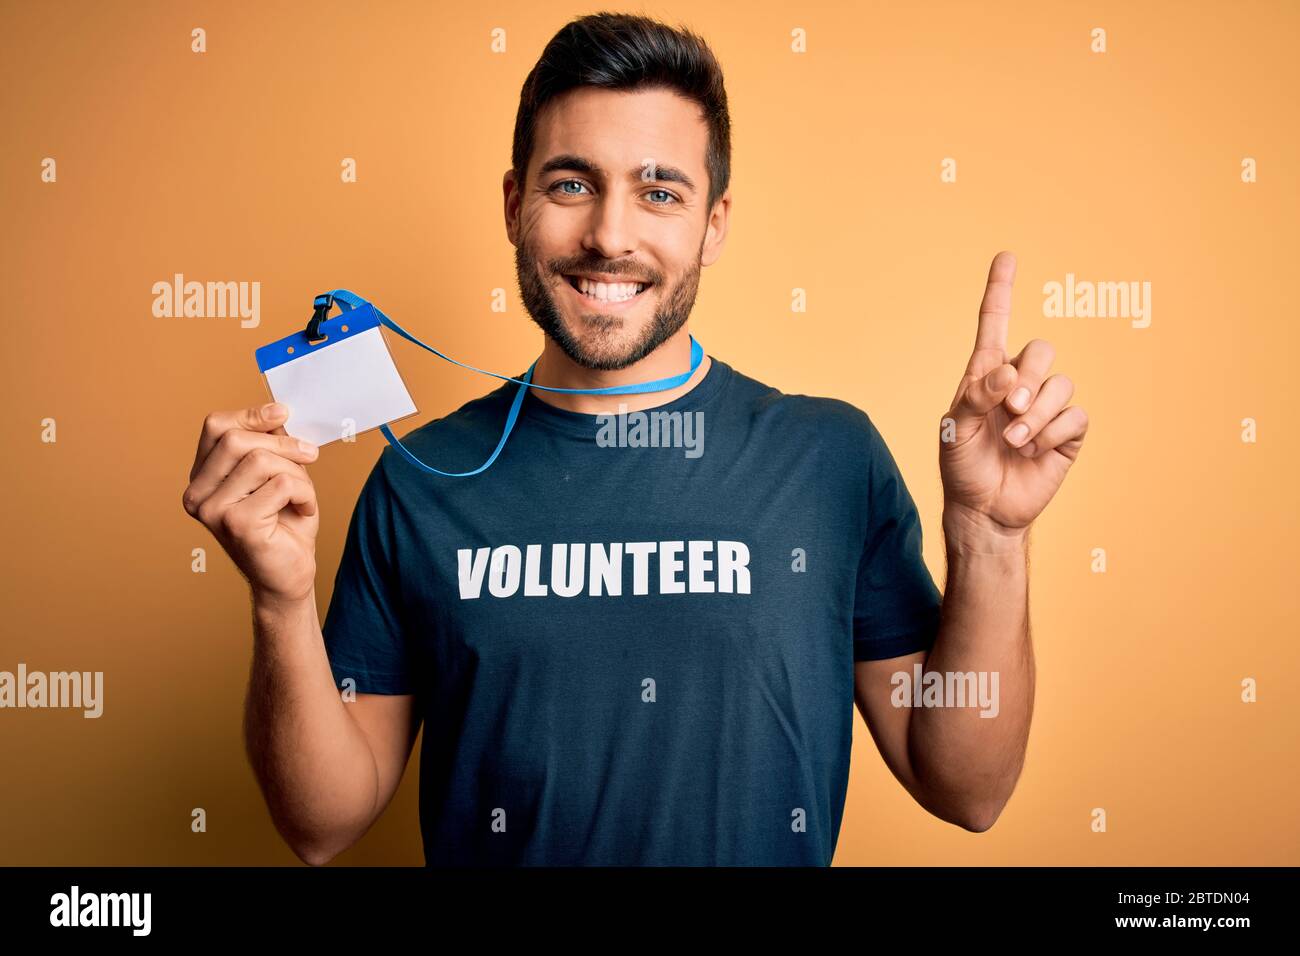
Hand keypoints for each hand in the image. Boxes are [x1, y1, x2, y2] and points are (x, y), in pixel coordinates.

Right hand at [182, 403, 321, 605]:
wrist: (289, 577)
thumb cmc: (284, 526)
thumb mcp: (278, 475)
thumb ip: (270, 446)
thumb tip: (278, 412)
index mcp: (202, 479)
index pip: (215, 428)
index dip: (250, 415)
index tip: (282, 413)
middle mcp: (198, 494)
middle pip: (236, 439)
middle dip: (282, 443)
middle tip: (310, 455)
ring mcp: (213, 511)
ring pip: (261, 460)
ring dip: (297, 473)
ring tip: (303, 494)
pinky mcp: (237, 524)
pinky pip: (281, 485)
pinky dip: (304, 493)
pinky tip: (304, 510)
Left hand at [939, 252, 1088, 543]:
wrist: (983, 508)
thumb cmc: (962, 466)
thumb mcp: (955, 430)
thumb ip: (976, 396)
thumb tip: (1006, 374)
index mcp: (986, 375)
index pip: (995, 325)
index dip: (1001, 290)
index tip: (1007, 256)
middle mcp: (1019, 384)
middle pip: (1042, 350)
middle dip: (1028, 377)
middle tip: (1009, 408)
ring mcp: (1045, 407)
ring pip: (1061, 384)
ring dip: (1036, 414)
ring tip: (1013, 440)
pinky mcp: (1066, 432)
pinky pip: (1075, 415)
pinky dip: (1051, 432)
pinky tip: (1032, 450)